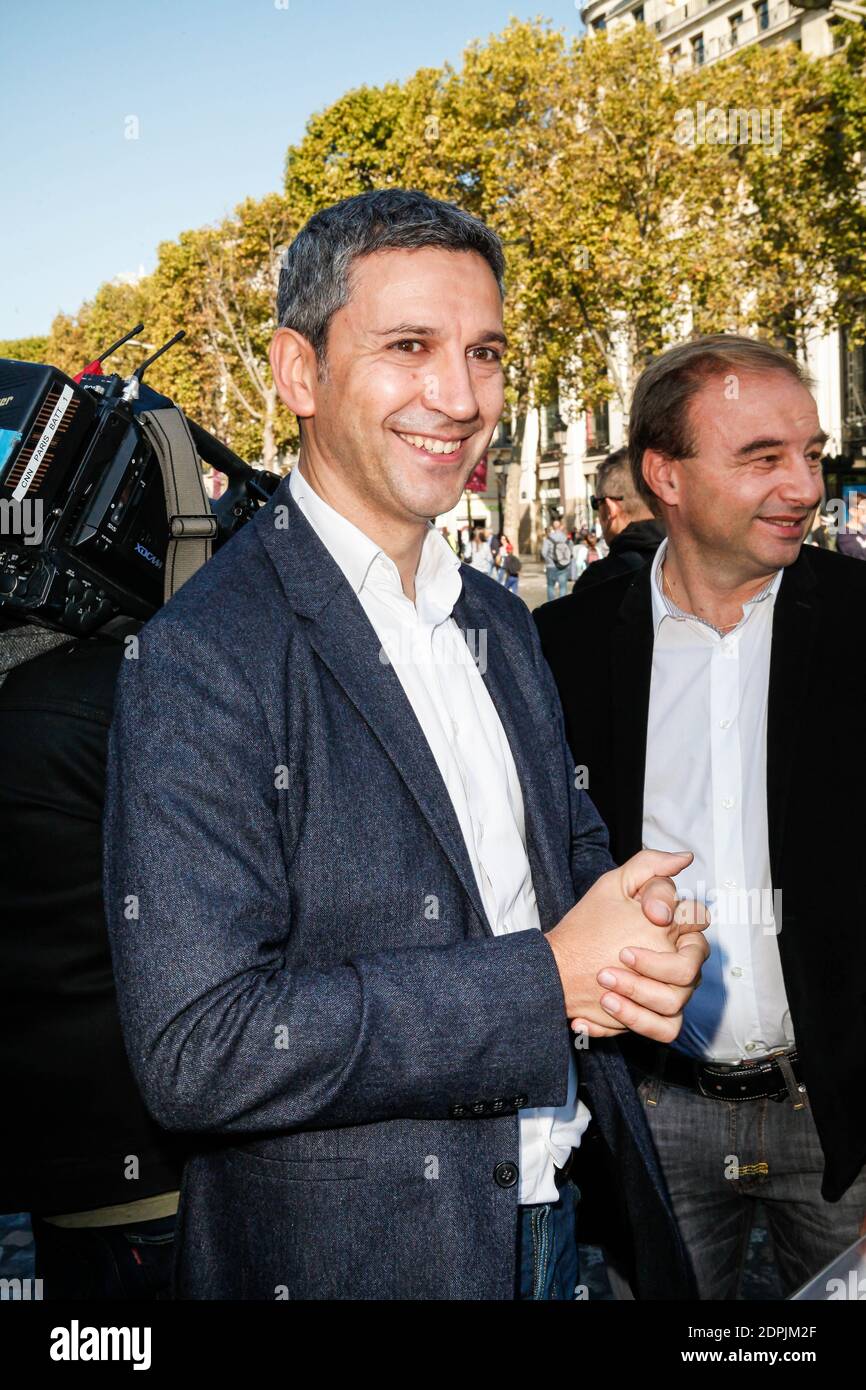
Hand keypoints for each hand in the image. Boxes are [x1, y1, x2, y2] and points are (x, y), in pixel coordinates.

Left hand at [546, 850, 708, 1043]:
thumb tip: (684, 858)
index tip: (649, 915)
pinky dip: (633, 1020)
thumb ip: (648, 867)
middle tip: (620, 955)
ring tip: (603, 981)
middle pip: (690, 966)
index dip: (678, 916)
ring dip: (636, 991)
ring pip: (675, 999)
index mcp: (675, 928)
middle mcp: (678, 960)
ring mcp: (670, 992)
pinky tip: (605, 1005)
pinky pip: (663, 1028)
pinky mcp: (656, 1019)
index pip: (698, 918)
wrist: (560, 966)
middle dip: (654, 964)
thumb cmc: (589, 924)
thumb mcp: (613, 886)